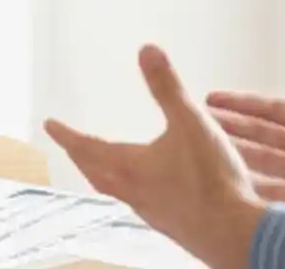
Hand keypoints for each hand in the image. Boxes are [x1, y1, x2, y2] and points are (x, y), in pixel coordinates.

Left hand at [45, 46, 264, 268]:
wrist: (235, 235)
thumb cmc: (211, 179)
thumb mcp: (190, 123)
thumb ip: (167, 87)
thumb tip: (147, 50)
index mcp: (127, 166)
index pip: (85, 145)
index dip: (66, 133)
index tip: (49, 124)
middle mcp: (130, 191)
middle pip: (93, 170)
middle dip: (79, 154)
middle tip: (70, 144)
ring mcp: (149, 211)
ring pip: (113, 189)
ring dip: (100, 173)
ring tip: (100, 165)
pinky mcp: (169, 224)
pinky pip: (137, 202)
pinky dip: (128, 189)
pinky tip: (146, 188)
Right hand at [207, 24, 284, 220]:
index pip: (274, 112)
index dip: (243, 105)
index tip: (211, 95)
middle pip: (260, 138)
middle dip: (226, 128)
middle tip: (189, 116)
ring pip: (264, 165)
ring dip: (233, 156)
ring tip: (200, 145)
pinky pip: (282, 197)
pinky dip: (256, 189)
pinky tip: (230, 180)